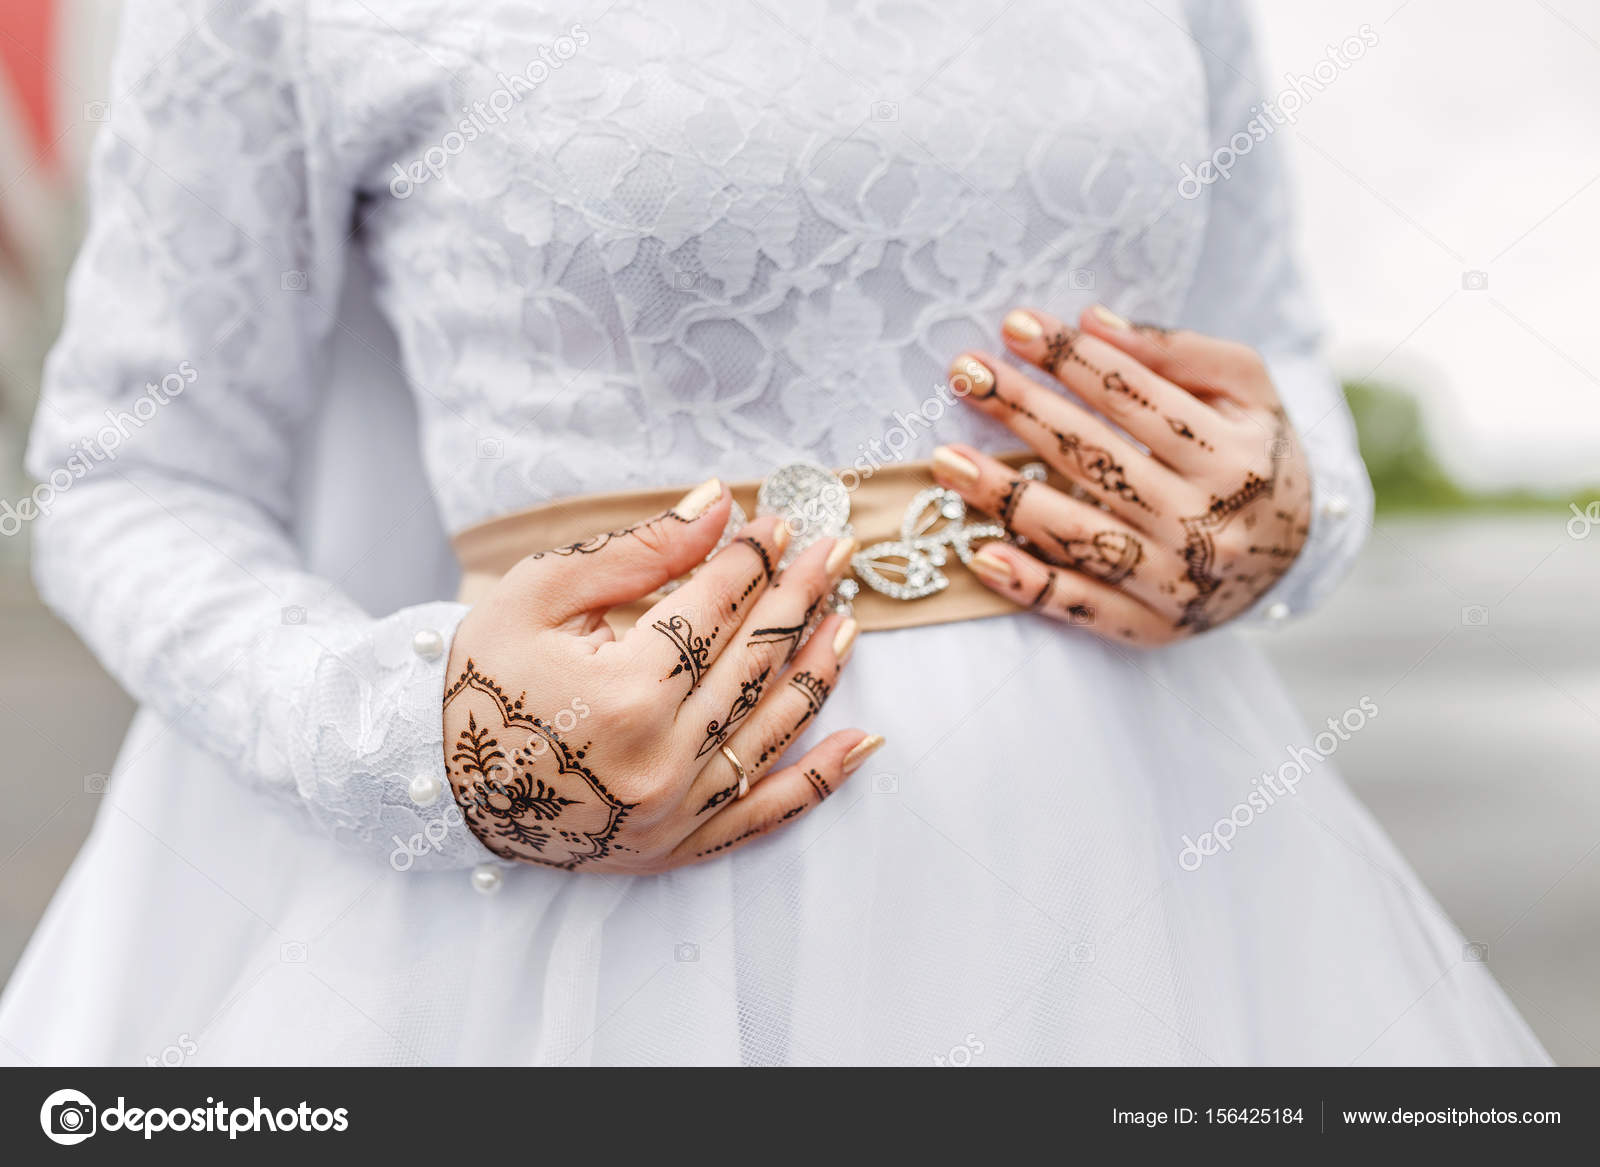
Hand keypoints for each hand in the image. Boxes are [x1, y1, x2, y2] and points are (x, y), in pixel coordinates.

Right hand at [442, 479, 881, 872]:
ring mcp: (672, 812)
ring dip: (818, 669)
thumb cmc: (481, 677)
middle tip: (835, 552)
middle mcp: (658, 759)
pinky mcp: (674, 847)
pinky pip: (766, 814)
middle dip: (799, 597)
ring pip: (772, 729)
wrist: (435, 779)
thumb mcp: (538, 593)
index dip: (751, 560)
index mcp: (622, 692)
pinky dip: (819, 779)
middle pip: (751, 662)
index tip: (779, 523)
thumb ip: (637, 551)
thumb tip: (719, 506)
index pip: (713, 610)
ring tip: (849, 619)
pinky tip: (863, 741)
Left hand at [932, 306, 1311, 645]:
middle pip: (1098, 458)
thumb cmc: (1256, 453)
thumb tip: (1093, 322)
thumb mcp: (1246, 391)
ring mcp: (1179, 581)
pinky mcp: (1153, 628)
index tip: (1015, 326)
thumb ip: (1178, 352)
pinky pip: (1084, 608)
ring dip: (1005, 495)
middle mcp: (1209, 522)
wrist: (1301, 555)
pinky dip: (1031, 585)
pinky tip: (981, 555)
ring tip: (945, 460)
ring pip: (1079, 533)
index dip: (1074, 360)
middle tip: (963, 374)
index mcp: (1236, 456)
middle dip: (1024, 410)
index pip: (1138, 398)